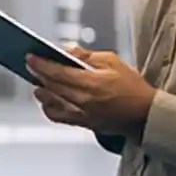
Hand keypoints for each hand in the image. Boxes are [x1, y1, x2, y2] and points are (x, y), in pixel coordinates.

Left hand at [27, 45, 155, 135]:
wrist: (145, 114)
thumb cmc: (132, 86)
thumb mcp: (113, 62)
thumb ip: (88, 56)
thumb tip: (68, 52)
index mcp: (92, 83)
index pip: (58, 72)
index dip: (41, 64)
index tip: (30, 57)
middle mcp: (84, 100)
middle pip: (52, 86)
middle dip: (38, 74)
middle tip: (30, 65)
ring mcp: (82, 114)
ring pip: (52, 102)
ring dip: (42, 90)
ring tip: (38, 81)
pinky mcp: (84, 124)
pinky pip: (59, 117)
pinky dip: (49, 108)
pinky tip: (47, 100)